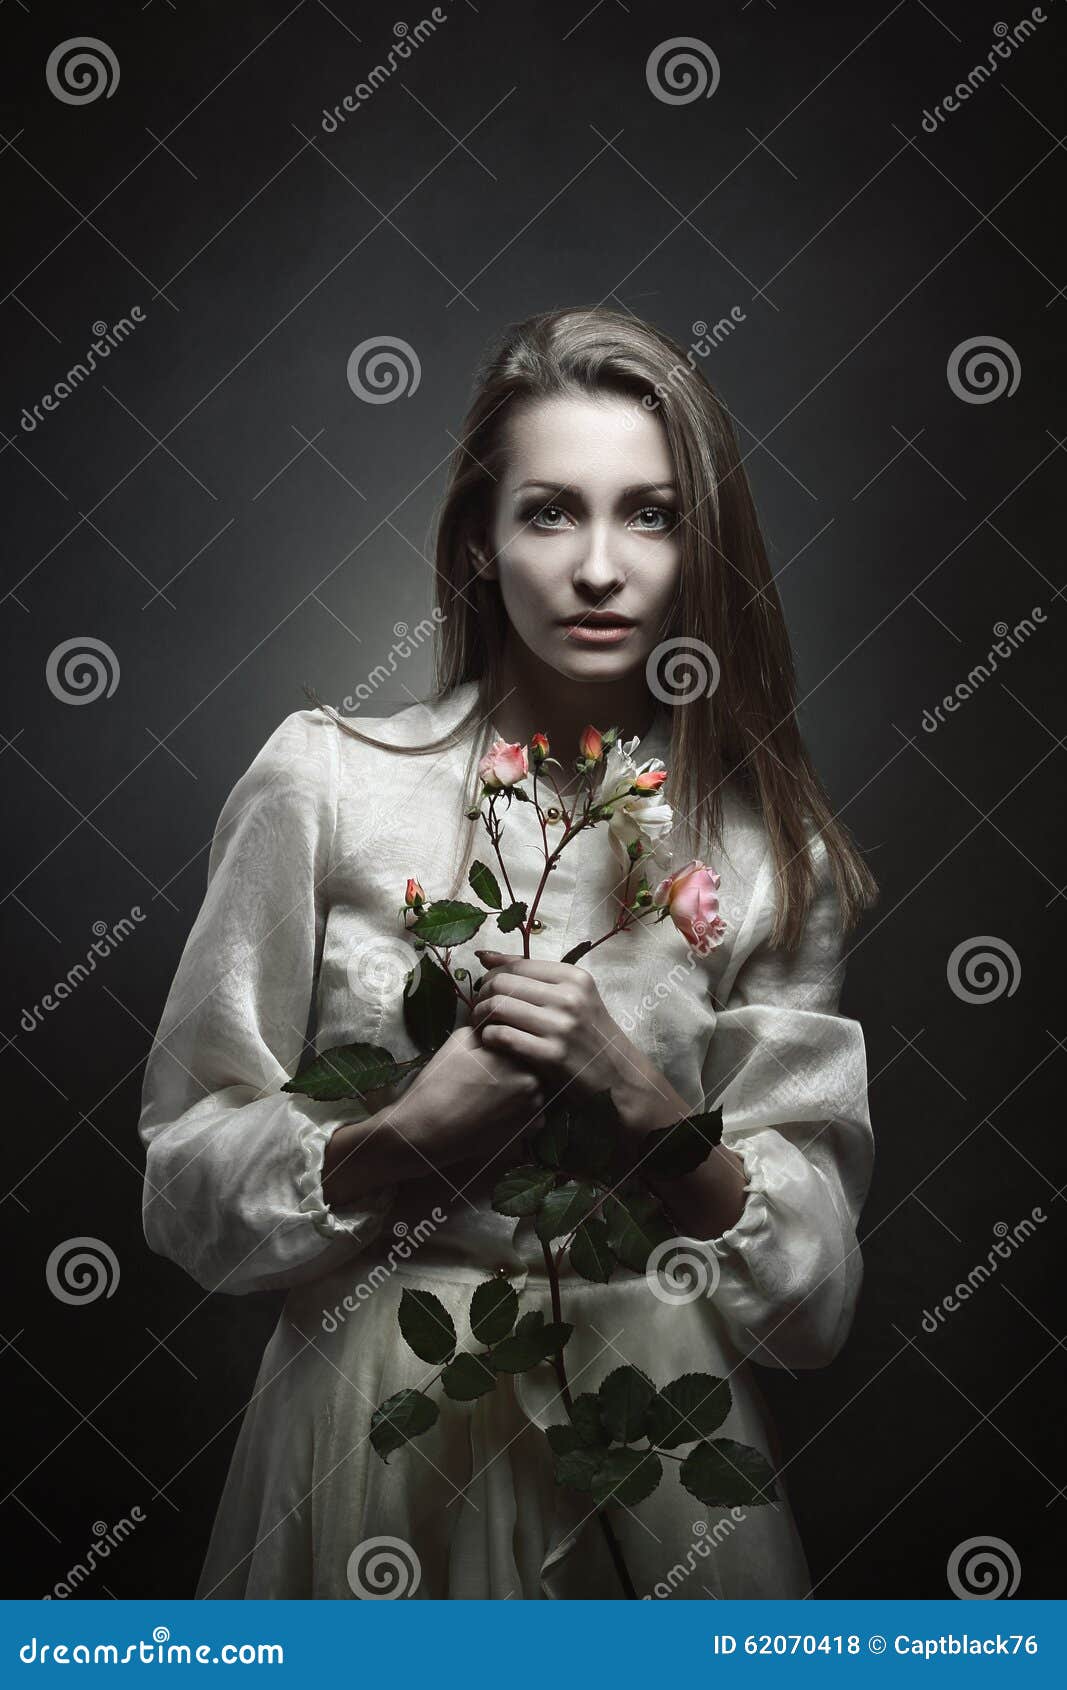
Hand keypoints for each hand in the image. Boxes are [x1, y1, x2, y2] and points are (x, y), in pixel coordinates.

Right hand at [392, 1024, 545, 1174]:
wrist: (428, 1129)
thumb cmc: (441, 1083)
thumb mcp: (460, 1040)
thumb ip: (489, 1028)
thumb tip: (501, 1025)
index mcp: (518, 1056)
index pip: (525, 1040)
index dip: (509, 1042)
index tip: (492, 1049)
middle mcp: (534, 1082)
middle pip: (534, 1064)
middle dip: (517, 1063)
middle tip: (490, 1071)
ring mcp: (535, 1109)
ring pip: (536, 1087)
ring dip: (522, 1085)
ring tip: (491, 1091)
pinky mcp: (530, 1131)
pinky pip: (535, 1112)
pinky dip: (521, 1109)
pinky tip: (497, 1109)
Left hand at [471, 949, 637, 1101]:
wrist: (618, 1079)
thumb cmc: (590, 1037)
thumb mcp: (575, 998)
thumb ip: (534, 977)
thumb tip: (484, 956)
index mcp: (575, 978)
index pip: (516, 965)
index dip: (492, 976)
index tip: (486, 990)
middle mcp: (570, 997)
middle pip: (503, 984)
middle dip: (481, 996)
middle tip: (478, 1010)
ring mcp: (562, 1026)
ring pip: (498, 1007)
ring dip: (480, 1016)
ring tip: (480, 1026)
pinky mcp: (552, 1054)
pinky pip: (503, 1035)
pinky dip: (488, 1037)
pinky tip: (490, 1043)